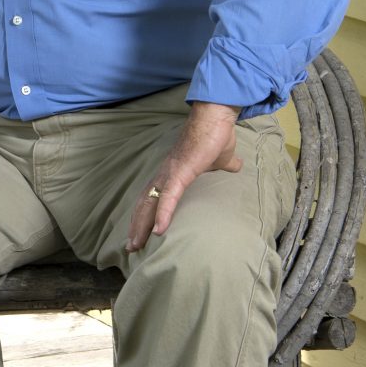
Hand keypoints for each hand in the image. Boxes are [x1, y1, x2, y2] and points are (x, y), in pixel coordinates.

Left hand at [126, 102, 242, 252]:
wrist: (216, 118)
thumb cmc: (216, 136)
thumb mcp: (221, 158)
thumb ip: (225, 165)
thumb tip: (235, 166)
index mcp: (172, 173)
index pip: (152, 197)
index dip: (144, 215)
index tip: (139, 234)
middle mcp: (165, 174)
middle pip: (144, 203)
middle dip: (136, 226)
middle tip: (130, 248)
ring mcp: (171, 173)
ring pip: (150, 203)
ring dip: (142, 225)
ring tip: (137, 244)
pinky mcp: (181, 172)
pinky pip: (169, 196)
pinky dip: (162, 213)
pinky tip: (159, 231)